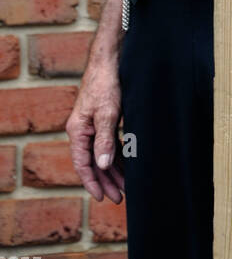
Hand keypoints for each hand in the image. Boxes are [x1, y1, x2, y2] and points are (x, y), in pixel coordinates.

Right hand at [66, 55, 124, 202]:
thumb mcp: (107, 114)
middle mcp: (83, 130)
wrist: (110, 59)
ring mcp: (93, 125)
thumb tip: (102, 166)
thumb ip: (104, 141)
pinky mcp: (104, 119)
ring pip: (102, 154)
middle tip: (119, 197)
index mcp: (78, 130)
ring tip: (126, 186)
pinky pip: (109, 143)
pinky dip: (117, 155)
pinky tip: (127, 165)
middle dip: (106, 181)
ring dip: (114, 170)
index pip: (82, 164)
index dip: (92, 183)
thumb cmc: (106, 84)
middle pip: (93, 162)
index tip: (102, 198)